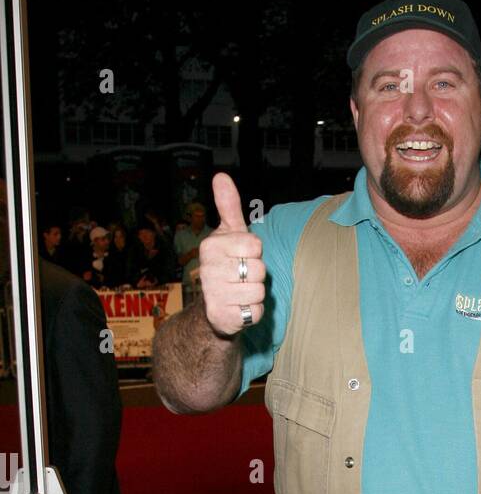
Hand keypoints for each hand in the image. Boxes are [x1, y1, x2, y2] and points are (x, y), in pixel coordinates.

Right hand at [198, 173, 265, 336]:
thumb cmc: (227, 264)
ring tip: (240, 292)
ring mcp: (214, 295)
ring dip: (256, 294)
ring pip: (259, 292)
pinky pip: (256, 312)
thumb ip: (228, 207)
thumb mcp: (229, 233)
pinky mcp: (222, 317)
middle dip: (257, 275)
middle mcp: (208, 270)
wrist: (214, 307)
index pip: (255, 245)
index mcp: (211, 246)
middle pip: (259, 269)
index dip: (254, 252)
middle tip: (241, 277)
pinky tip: (240, 308)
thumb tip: (221, 176)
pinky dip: (254, 312)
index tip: (242, 256)